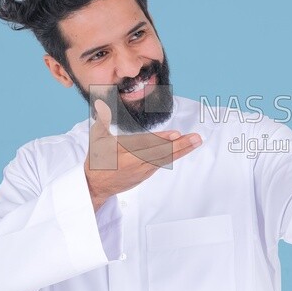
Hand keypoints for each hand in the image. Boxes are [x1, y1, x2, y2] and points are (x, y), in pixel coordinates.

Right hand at [84, 99, 202, 210]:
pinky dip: (174, 156)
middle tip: (195, 138)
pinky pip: (162, 163)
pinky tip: (185, 149)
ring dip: (181, 150)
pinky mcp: (146, 174)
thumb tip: (101, 105)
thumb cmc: (97, 160)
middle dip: (179, 145)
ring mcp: (142, 170)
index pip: (144, 144)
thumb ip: (102, 121)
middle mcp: (134, 162)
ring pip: (164, 158)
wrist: (96, 186)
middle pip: (160, 152)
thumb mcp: (96, 140)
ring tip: (195, 141)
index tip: (175, 134)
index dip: (160, 139)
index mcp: (122, 152)